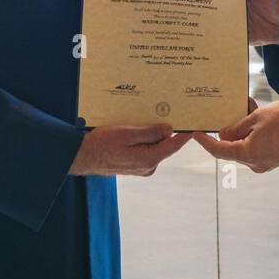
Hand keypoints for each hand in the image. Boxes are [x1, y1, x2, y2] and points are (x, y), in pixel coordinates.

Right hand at [69, 123, 191, 175]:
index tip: (194, 123)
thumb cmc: (102, 144)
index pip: (174, 145)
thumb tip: (169, 130)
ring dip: (152, 134)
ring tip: (145, 120)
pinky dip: (145, 139)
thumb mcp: (127, 133)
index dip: (185, 134)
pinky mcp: (136, 164)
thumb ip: (150, 132)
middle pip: (165, 144)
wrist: (84, 156)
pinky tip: (136, 129)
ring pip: (156, 146)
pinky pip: (147, 149)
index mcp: (149, 159)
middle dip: (165, 130)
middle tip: (168, 111)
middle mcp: (149, 166)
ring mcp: (143, 167)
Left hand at [192, 98, 278, 172]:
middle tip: (229, 111)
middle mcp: (256, 163)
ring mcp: (267, 162)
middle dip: (229, 130)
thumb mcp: (257, 118)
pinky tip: (259, 117)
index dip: (206, 142)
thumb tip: (225, 133)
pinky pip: (257, 146)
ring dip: (244, 129)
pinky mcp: (276, 158)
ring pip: (245, 145)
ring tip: (250, 108)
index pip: (219, 150)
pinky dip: (254, 133)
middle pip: (233, 148)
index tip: (196, 133)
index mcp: (248, 155)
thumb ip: (237, 127)